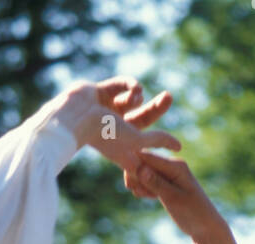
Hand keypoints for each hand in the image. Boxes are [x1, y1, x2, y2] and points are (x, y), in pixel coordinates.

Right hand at [59, 77, 180, 172]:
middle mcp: (116, 128)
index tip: (179, 146)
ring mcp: (108, 109)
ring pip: (133, 99)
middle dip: (157, 106)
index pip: (148, 143)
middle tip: (169, 96)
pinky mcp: (101, 92)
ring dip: (137, 96)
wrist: (75, 117)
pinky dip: (129, 84)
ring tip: (137, 95)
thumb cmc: (106, 134)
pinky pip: (121, 84)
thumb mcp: (136, 141)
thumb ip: (156, 141)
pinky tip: (135, 87)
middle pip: (144, 116)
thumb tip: (178, 146)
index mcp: (123, 145)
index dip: (161, 142)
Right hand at [124, 148, 222, 238]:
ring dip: (139, 182)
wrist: (207, 227)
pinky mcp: (166, 183)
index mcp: (176, 165)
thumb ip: (156, 183)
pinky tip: (145, 196)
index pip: (146, 156)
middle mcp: (172, 165)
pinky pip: (149, 180)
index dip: (133, 166)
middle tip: (137, 193)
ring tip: (142, 196)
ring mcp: (169, 174)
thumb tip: (140, 169)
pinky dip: (144, 187)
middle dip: (135, 176)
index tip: (130, 184)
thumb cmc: (194, 214)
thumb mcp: (174, 199)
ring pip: (144, 172)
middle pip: (143, 162)